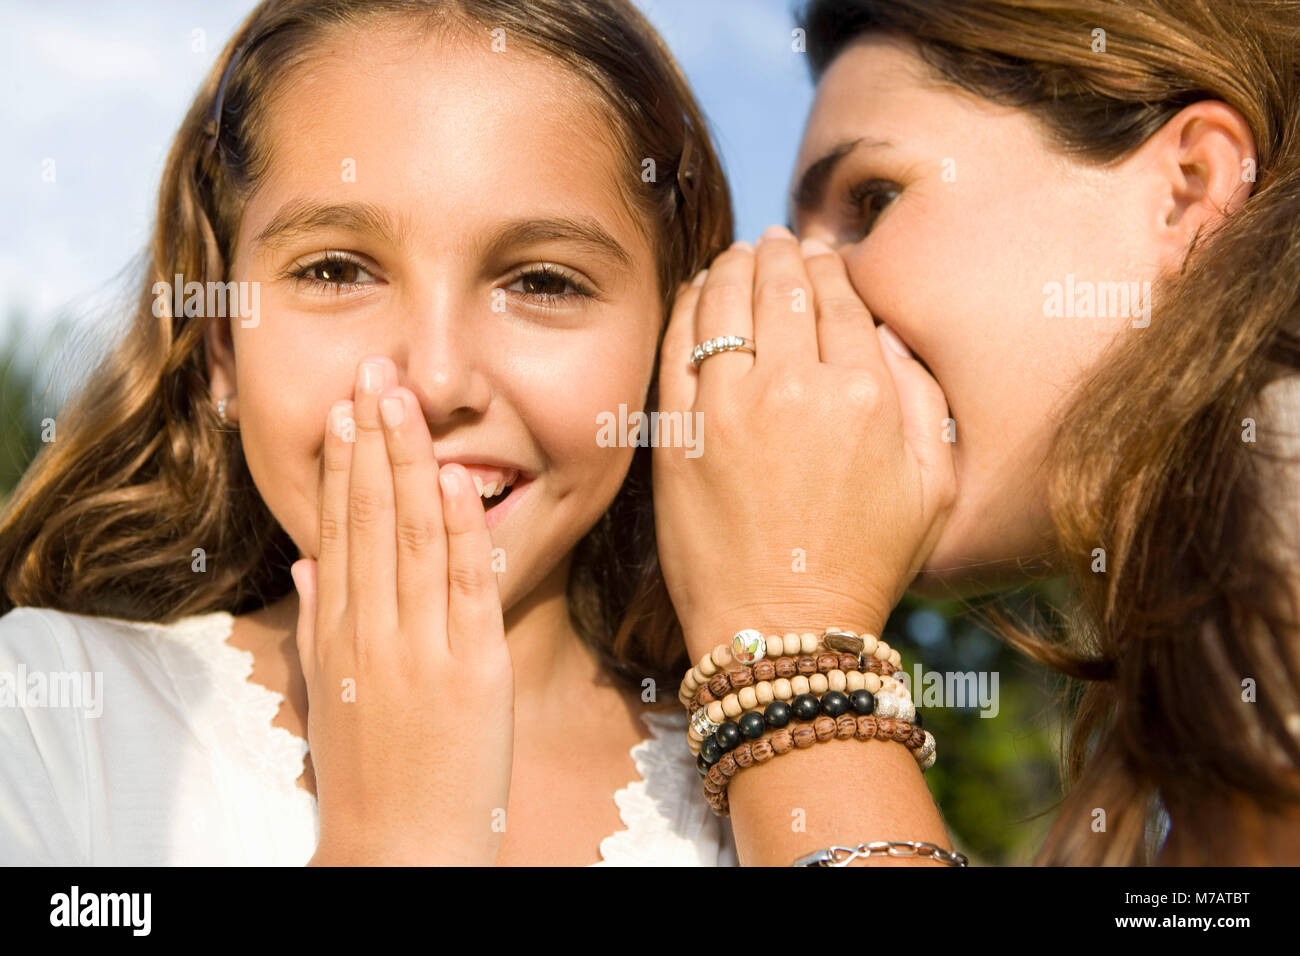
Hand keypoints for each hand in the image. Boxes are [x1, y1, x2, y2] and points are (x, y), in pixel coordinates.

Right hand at [291, 355, 512, 864]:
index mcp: (338, 633)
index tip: (344, 409)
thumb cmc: (369, 772)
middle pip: (368, 519)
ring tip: (403, 402)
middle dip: (371, 443)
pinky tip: (457, 479)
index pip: (336, 529)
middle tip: (373, 374)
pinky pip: (465, 585)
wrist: (400, 848)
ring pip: (410, 538)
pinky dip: (461, 529)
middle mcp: (371, 630)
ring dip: (408, 464)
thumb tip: (306, 562)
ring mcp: (420, 647)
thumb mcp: (330, 694)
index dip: (341, 465)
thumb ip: (319, 623)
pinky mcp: (472, 668)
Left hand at [653, 227, 955, 659]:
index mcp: (863, 395)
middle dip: (781, 253)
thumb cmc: (864, 565)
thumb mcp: (932, 487)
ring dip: (734, 266)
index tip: (821, 257)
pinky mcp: (678, 429)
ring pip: (725, 301)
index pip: (840, 299)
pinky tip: (699, 290)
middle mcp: (794, 387)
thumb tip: (884, 333)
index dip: (829, 268)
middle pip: (782, 287)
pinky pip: (678, 342)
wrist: (782, 630)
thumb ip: (922, 397)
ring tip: (740, 255)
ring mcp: (727, 406)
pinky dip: (689, 304)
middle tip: (777, 241)